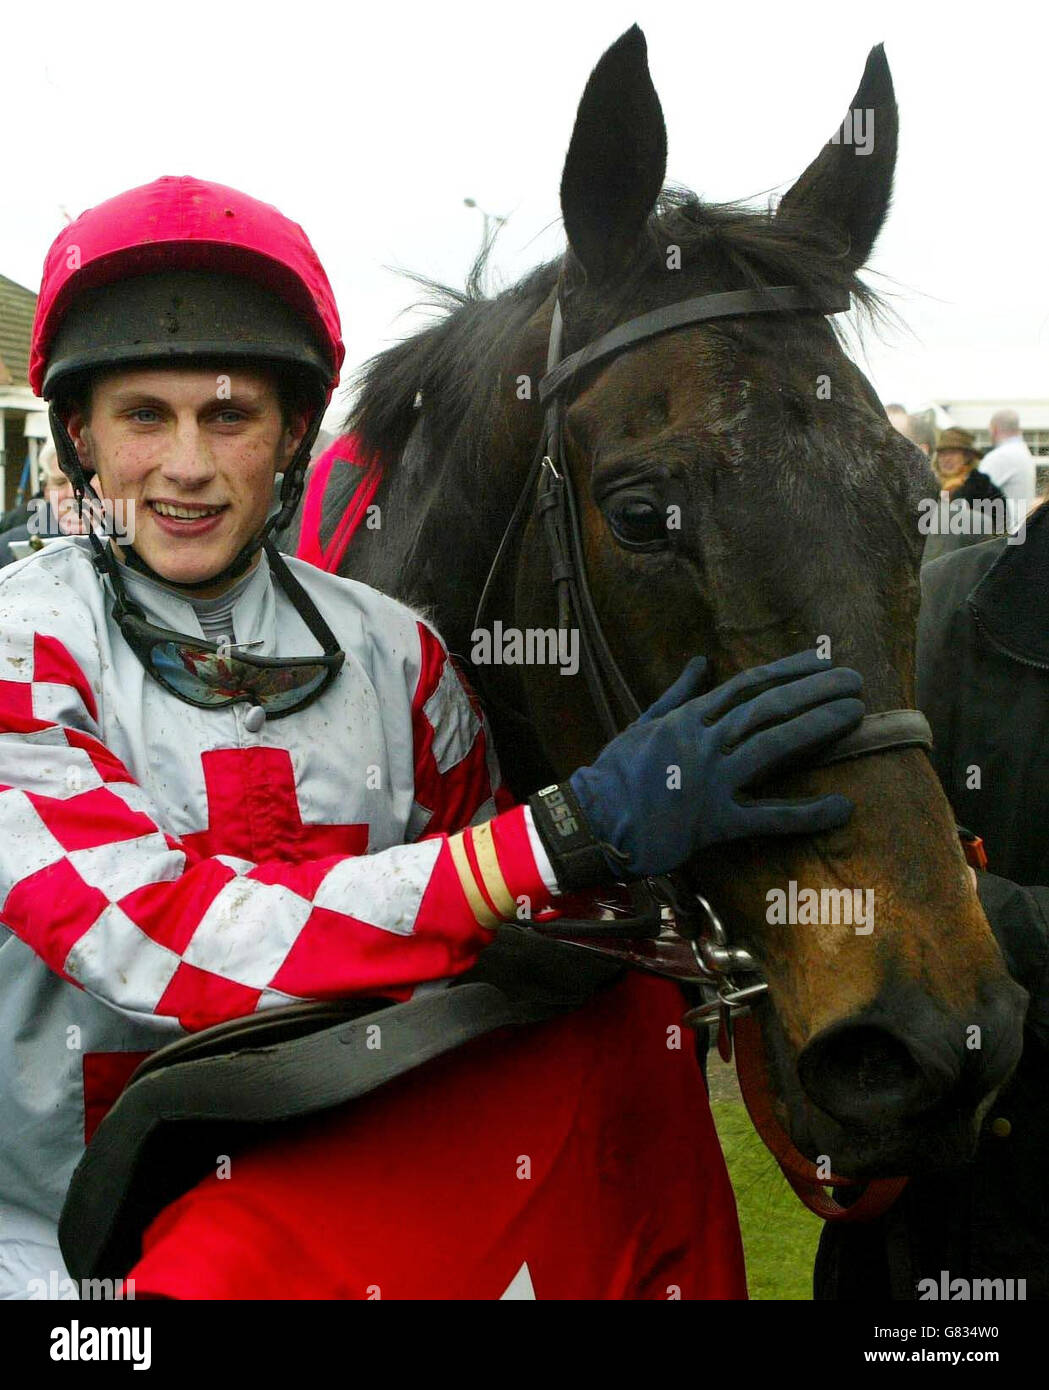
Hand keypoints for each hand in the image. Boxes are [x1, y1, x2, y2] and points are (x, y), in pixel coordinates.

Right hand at [568, 649, 863, 878]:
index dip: (788, 670)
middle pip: (767, 707)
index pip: (747, 685)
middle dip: (815, 690)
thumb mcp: (642, 723)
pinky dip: (805, 813)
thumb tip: (699, 663)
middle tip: (854, 680)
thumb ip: (677, 694)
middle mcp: (702, 742)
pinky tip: (841, 808)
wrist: (591, 821)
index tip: (823, 659)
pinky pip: (767, 817)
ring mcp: (710, 779)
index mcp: (687, 717)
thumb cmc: (614, 773)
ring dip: (817, 727)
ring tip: (854, 714)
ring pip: (772, 745)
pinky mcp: (714, 821)